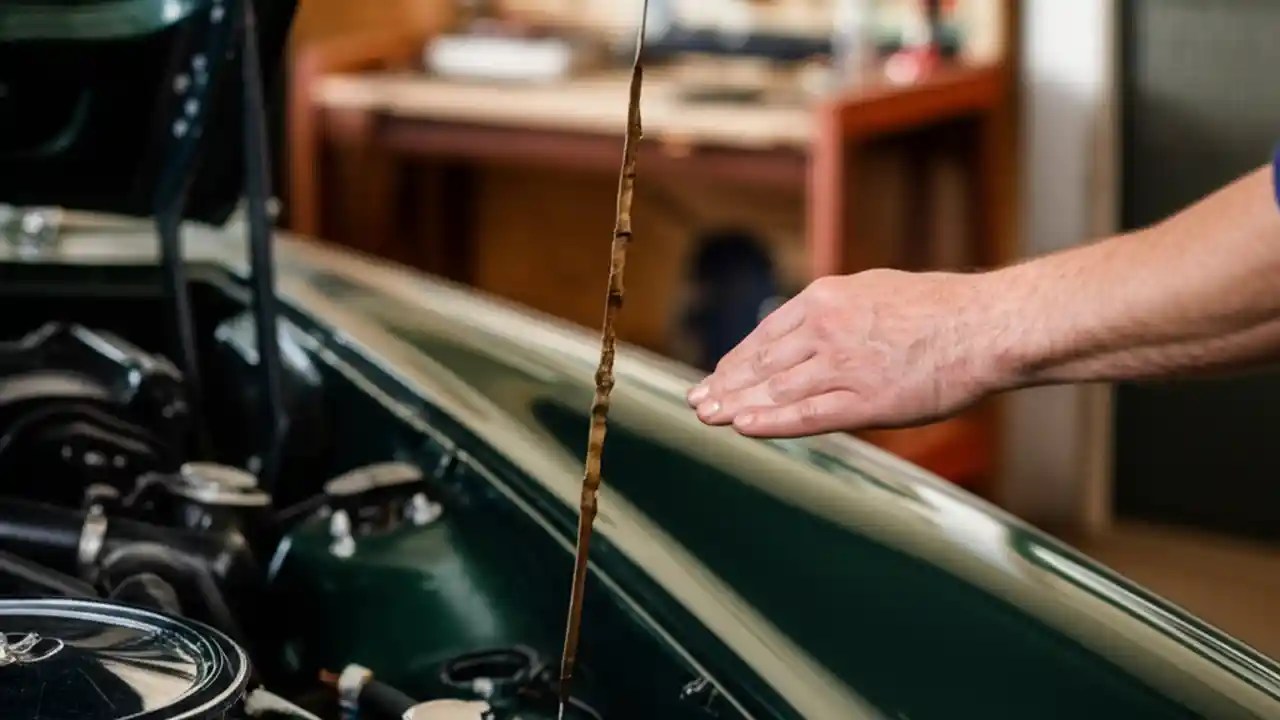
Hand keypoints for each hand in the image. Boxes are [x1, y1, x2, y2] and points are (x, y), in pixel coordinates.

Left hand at [685, 269, 1012, 437]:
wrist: (985, 326)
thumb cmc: (940, 309)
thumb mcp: (875, 290)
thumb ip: (837, 309)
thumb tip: (810, 325)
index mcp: (826, 298)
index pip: (766, 334)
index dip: (737, 359)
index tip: (717, 375)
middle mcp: (825, 329)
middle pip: (761, 363)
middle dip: (725, 384)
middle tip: (697, 401)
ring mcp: (843, 366)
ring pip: (775, 389)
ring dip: (736, 404)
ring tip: (709, 417)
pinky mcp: (864, 401)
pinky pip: (806, 415)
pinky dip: (770, 422)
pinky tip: (744, 427)